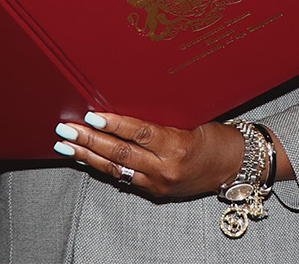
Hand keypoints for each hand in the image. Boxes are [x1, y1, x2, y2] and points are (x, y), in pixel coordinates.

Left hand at [52, 112, 249, 198]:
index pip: (139, 133)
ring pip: (116, 169)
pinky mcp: (156, 192)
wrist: (234, 166)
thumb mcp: (193, 120)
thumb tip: (125, 106)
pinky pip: (123, 178)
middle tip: (66, 129)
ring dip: (87, 155)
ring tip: (65, 145)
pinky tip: (85, 158)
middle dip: (89, 140)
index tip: (90, 115)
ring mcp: (159, 183)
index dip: (113, 124)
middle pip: (120, 153)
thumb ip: (162, 119)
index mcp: (178, 146)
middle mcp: (166, 168)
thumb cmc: (217, 137)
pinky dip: (102, 167)